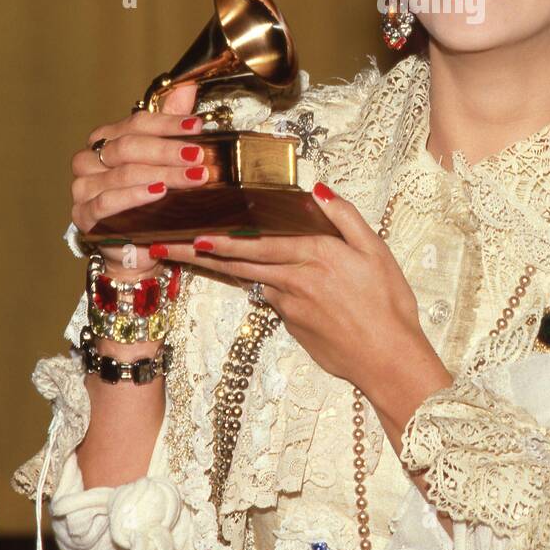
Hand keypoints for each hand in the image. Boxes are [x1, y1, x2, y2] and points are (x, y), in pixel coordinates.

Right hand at [70, 81, 209, 276]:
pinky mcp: (84, 217)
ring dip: (162, 174)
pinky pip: (108, 202)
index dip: (169, 123)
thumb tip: (188, 85)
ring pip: (122, 174)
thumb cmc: (152, 199)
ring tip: (193, 176)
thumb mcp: (165, 159)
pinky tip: (159, 193)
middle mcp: (89, 160)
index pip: (137, 123)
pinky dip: (135, 196)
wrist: (139, 244)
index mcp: (106, 139)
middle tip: (200, 157)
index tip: (198, 126)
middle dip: (168, 151)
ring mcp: (83, 188)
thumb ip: (171, 121)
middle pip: (129, 147)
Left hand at [158, 182, 443, 399]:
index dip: (223, 240)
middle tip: (161, 247)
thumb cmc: (389, 304)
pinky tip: (253, 276)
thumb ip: (346, 218)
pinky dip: (256, 284)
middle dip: (196, 255)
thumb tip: (319, 189)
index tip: (191, 234)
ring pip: (248, 280)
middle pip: (237, 264)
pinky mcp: (291, 326)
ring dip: (215, 267)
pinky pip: (270, 297)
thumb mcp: (377, 252)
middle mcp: (293, 281)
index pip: (258, 244)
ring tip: (185, 255)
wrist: (388, 360)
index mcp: (314, 257)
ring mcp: (288, 307)